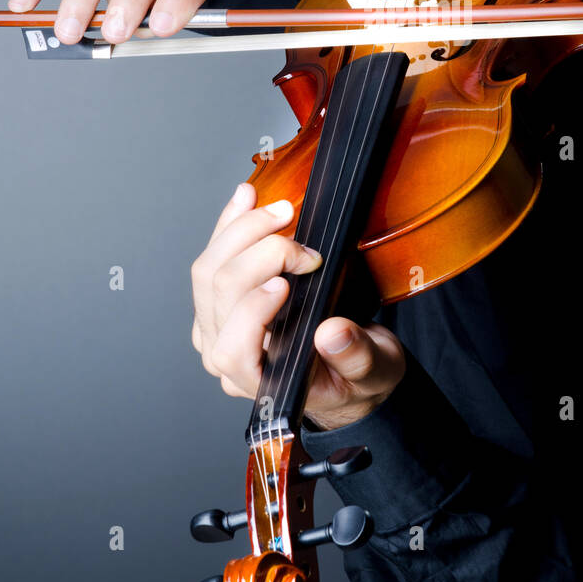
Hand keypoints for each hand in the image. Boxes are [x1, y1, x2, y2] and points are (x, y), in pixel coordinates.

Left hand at [190, 183, 405, 429]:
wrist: (348, 369)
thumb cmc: (358, 374)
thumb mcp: (375, 371)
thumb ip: (356, 356)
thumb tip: (332, 332)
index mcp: (262, 383)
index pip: (234, 350)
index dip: (253, 311)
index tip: (287, 283)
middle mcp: (228, 358)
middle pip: (220, 297)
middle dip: (260, 254)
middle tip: (303, 238)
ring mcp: (217, 329)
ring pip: (207, 273)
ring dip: (240, 231)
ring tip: (280, 209)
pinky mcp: (219, 303)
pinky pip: (211, 260)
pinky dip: (229, 225)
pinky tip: (247, 199)